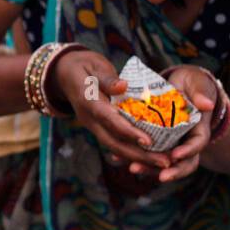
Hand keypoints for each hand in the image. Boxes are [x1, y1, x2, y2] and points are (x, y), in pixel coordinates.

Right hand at [47, 48, 171, 170]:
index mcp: (88, 102)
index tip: (148, 142)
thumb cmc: (84, 66)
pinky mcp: (99, 128)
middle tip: (165, 162)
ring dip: (139, 158)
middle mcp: (89, 120)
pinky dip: (133, 151)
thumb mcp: (94, 66)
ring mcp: (93, 126)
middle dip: (139, 155)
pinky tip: (152, 157)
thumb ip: (107, 78)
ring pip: (115, 147)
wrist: (65, 75)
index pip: (109, 120)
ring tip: (163, 163)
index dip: (128, 132)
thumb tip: (123, 86)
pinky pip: (116, 143)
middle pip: (113, 142)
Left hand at [140, 64, 219, 182]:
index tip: (175, 156)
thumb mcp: (196, 83)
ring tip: (132, 168)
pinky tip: (116, 158)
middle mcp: (185, 141)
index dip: (188, 152)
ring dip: (148, 168)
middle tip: (160, 176)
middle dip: (172, 171)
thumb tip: (206, 104)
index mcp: (198, 129)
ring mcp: (169, 145)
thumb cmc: (190, 83)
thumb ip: (201, 92)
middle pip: (182, 162)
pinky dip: (131, 157)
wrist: (177, 85)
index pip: (197, 144)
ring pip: (161, 163)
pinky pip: (144, 154)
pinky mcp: (153, 143)